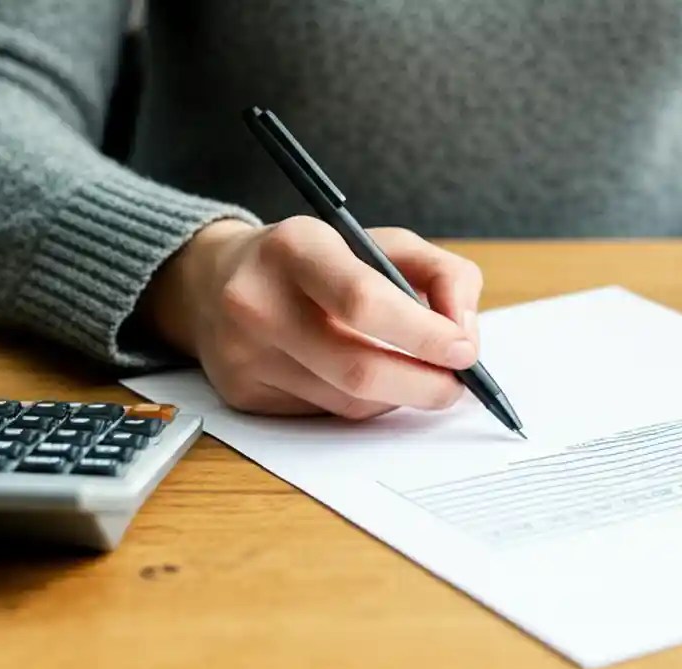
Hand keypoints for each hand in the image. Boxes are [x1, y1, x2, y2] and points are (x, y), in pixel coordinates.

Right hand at [141, 216, 483, 418]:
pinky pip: (326, 414)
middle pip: (358, 368)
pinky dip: (363, 404)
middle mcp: (257, 301)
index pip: (365, 301)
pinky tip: (367, 380)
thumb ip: (443, 275)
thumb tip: (466, 333)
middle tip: (458, 386)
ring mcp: (243, 353)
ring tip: (417, 376)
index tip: (465, 351)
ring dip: (399, 396)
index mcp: (295, 247)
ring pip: (348, 401)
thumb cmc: (318, 261)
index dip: (425, 334)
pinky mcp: (242, 394)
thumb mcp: (381, 242)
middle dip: (425, 385)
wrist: (215, 279)